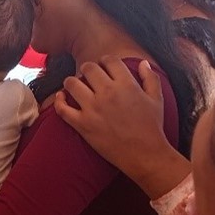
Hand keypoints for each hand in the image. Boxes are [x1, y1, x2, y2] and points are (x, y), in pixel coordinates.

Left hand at [53, 56, 180, 195]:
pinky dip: (58, 101)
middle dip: (88, 69)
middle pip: (88, 68)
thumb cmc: (152, 127)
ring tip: (76, 86)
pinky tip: (61, 97)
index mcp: (126, 84)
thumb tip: (142, 63)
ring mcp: (93, 108)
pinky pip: (62, 108)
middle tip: (89, 76)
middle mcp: (108, 93)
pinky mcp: (82, 124)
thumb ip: (150, 78)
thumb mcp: (157, 100)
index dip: (105, 61)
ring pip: (72, 83)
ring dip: (72, 82)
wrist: (144, 155)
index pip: (108, 60)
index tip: (104, 67)